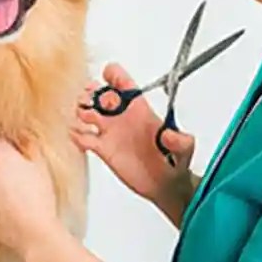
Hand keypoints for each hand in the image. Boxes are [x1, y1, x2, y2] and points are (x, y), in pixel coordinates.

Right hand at [72, 63, 196, 210]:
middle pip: (98, 93)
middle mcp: (122, 117)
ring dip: (82, 111)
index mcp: (139, 108)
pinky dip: (77, 135)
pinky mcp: (103, 149)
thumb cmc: (174, 162)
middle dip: (92, 94)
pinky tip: (80, 136)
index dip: (113, 75)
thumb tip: (169, 135)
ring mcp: (110, 132)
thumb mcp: (184, 149)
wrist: (165, 185)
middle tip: (93, 104)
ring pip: (86, 111)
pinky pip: (83, 137)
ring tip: (87, 120)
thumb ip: (180, 141)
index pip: (123, 82)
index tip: (107, 78)